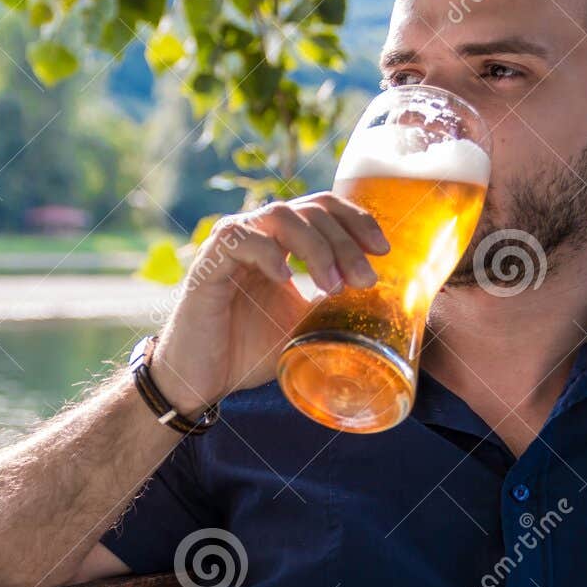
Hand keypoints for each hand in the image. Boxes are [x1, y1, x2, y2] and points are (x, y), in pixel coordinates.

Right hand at [150, 194, 390, 415]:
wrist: (203, 378)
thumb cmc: (249, 350)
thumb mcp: (305, 326)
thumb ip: (333, 306)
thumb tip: (380, 303)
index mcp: (282, 243)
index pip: (324, 208)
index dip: (356, 220)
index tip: (383, 250)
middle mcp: (258, 235)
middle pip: (311, 210)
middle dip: (346, 241)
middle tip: (365, 281)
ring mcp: (232, 245)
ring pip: (280, 215)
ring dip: (314, 246)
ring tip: (330, 286)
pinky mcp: (208, 264)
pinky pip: (239, 238)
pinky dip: (268, 253)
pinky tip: (285, 278)